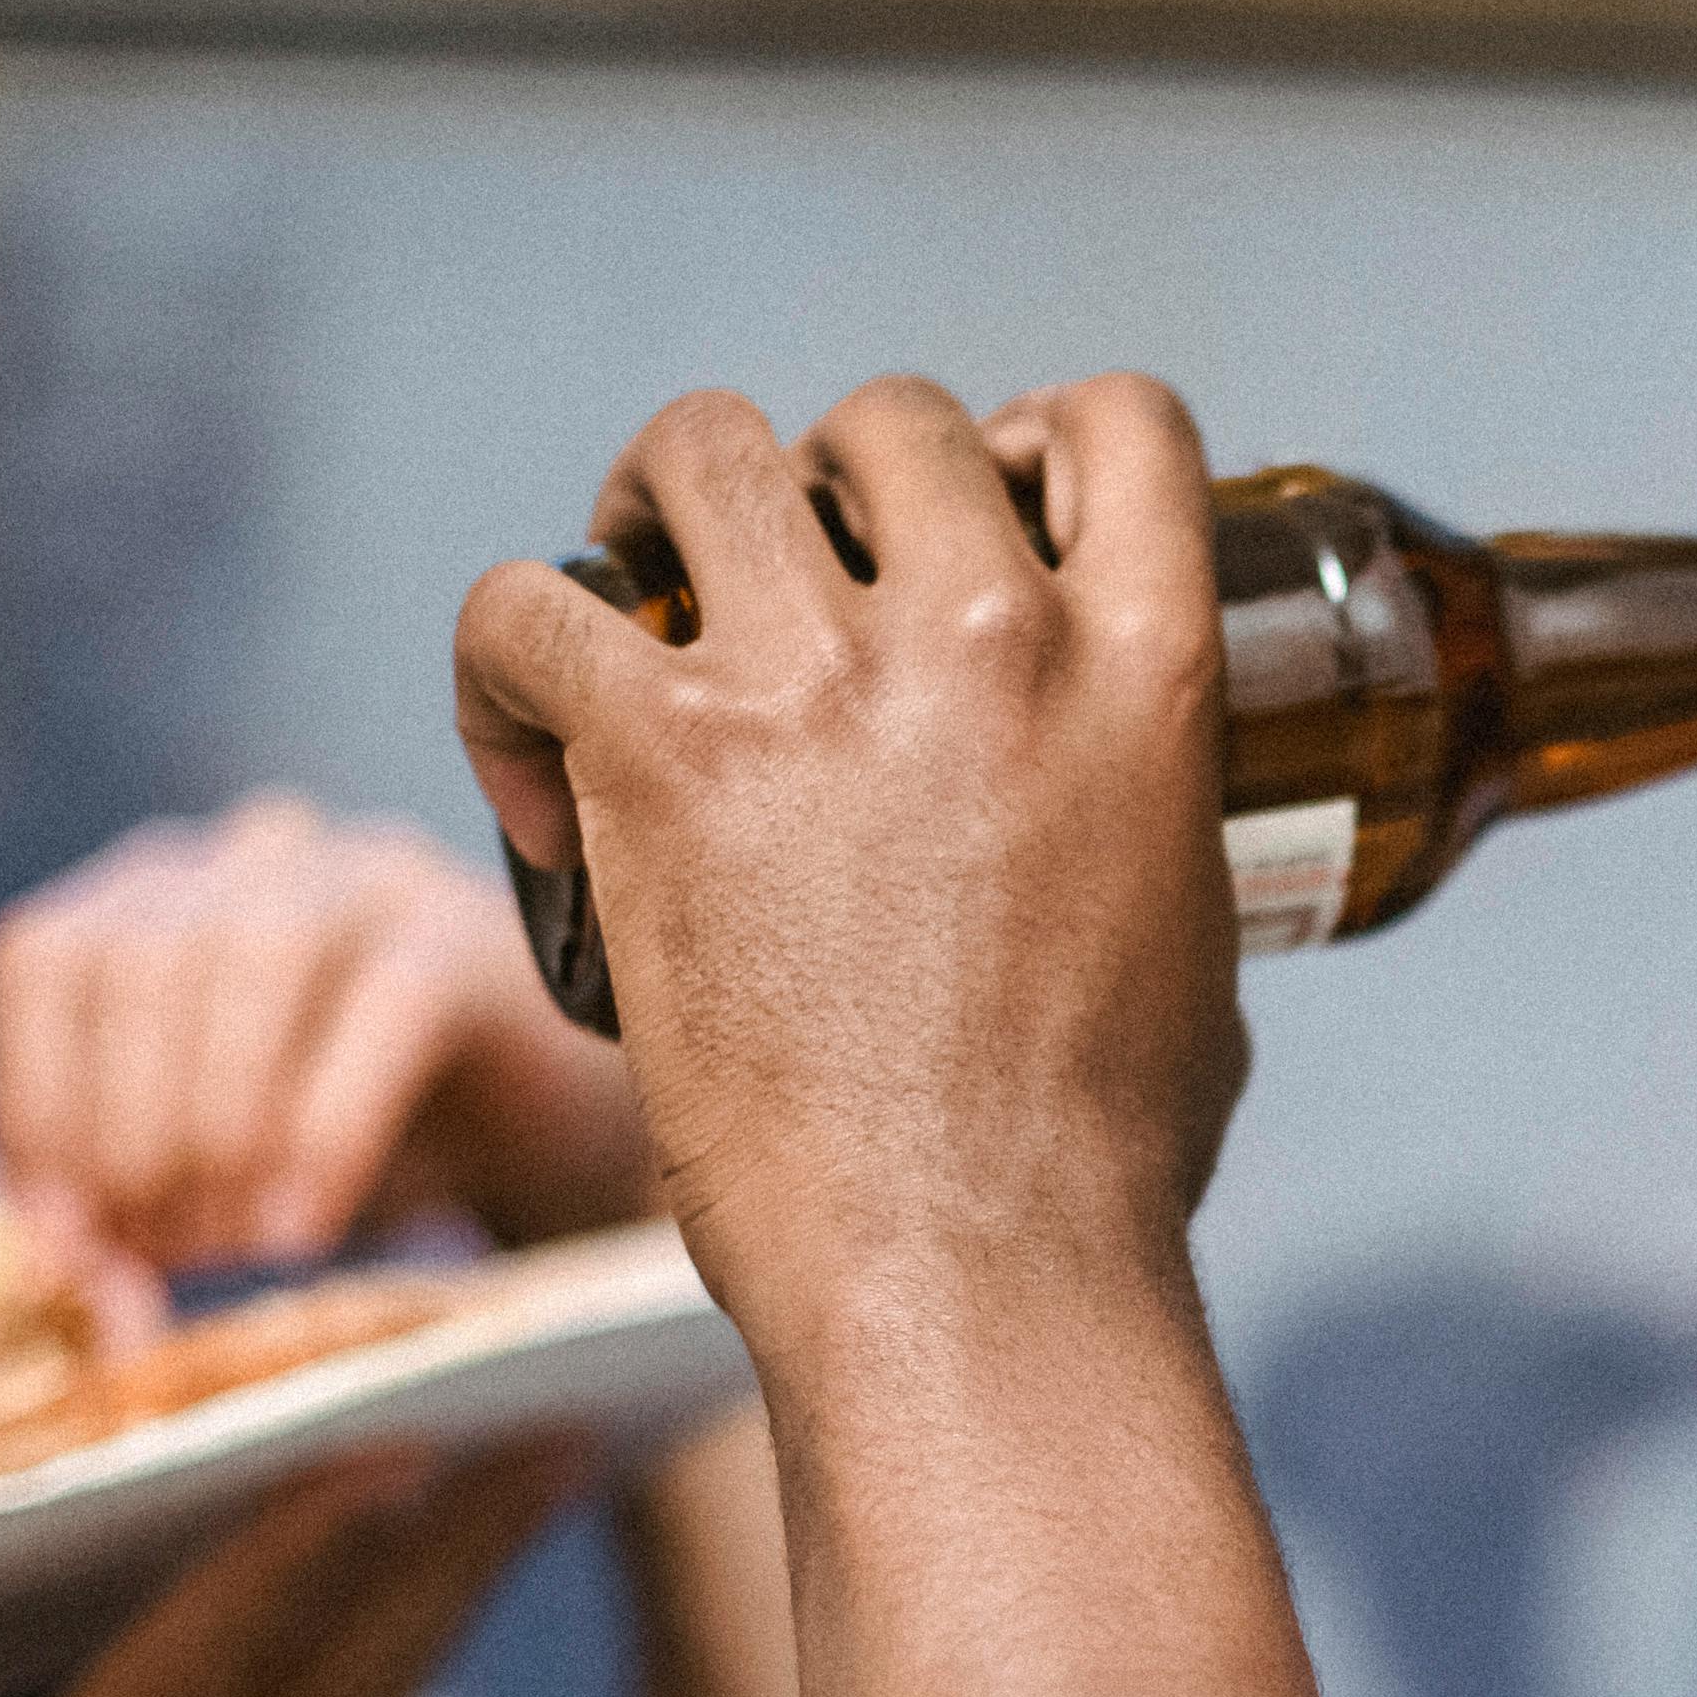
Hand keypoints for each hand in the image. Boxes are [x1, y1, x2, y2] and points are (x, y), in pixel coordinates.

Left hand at [0, 793, 649, 1270]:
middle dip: (123, 1126)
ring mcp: (369, 877)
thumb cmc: (367, 1152)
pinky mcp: (468, 936)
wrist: (553, 1149)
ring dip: (214, 1117)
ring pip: (244, 954)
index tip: (68, 1234)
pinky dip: (324, 1131)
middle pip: (132, 955)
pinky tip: (305, 1233)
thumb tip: (10, 1224)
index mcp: (161, 892)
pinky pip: (383, 1008)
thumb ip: (115, 1198)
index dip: (35, 1097)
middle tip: (157, 1254)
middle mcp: (253, 855)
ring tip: (232, 1243)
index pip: (47, 956)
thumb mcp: (215, 1183)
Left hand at [451, 377, 1247, 1359]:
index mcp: (1145, 673)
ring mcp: (815, 684)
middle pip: (890, 421)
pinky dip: (503, 661)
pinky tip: (531, 757)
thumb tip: (1134, 852)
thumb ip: (1157, 840)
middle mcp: (985, 637)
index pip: (1118, 420)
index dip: (1037, 439)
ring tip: (634, 590)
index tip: (982, 520)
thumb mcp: (1193, 953)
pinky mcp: (657, 756)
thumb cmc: (1088, 1171)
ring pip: (703, 448)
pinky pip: (522, 604)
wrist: (967, 1277)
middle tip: (787, 589)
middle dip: (833, 482)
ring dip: (658, 503)